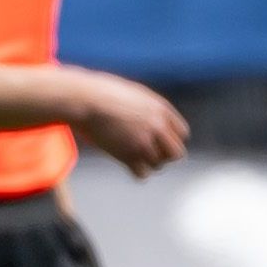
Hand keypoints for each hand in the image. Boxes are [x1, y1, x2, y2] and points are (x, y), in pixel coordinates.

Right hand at [66, 71, 188, 176]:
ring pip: (159, 165)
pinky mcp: (127, 155)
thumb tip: (153, 118)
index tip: (160, 141)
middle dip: (165, 155)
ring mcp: (143, 142)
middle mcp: (157, 127)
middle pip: (176, 153)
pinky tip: (127, 164)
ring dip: (148, 163)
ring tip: (134, 156)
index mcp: (161, 110)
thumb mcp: (134, 94)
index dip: (171, 139)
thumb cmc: (102, 92)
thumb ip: (148, 108)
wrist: (84, 99)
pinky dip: (137, 171)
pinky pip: (142, 174)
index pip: (182, 134)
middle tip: (150, 152)